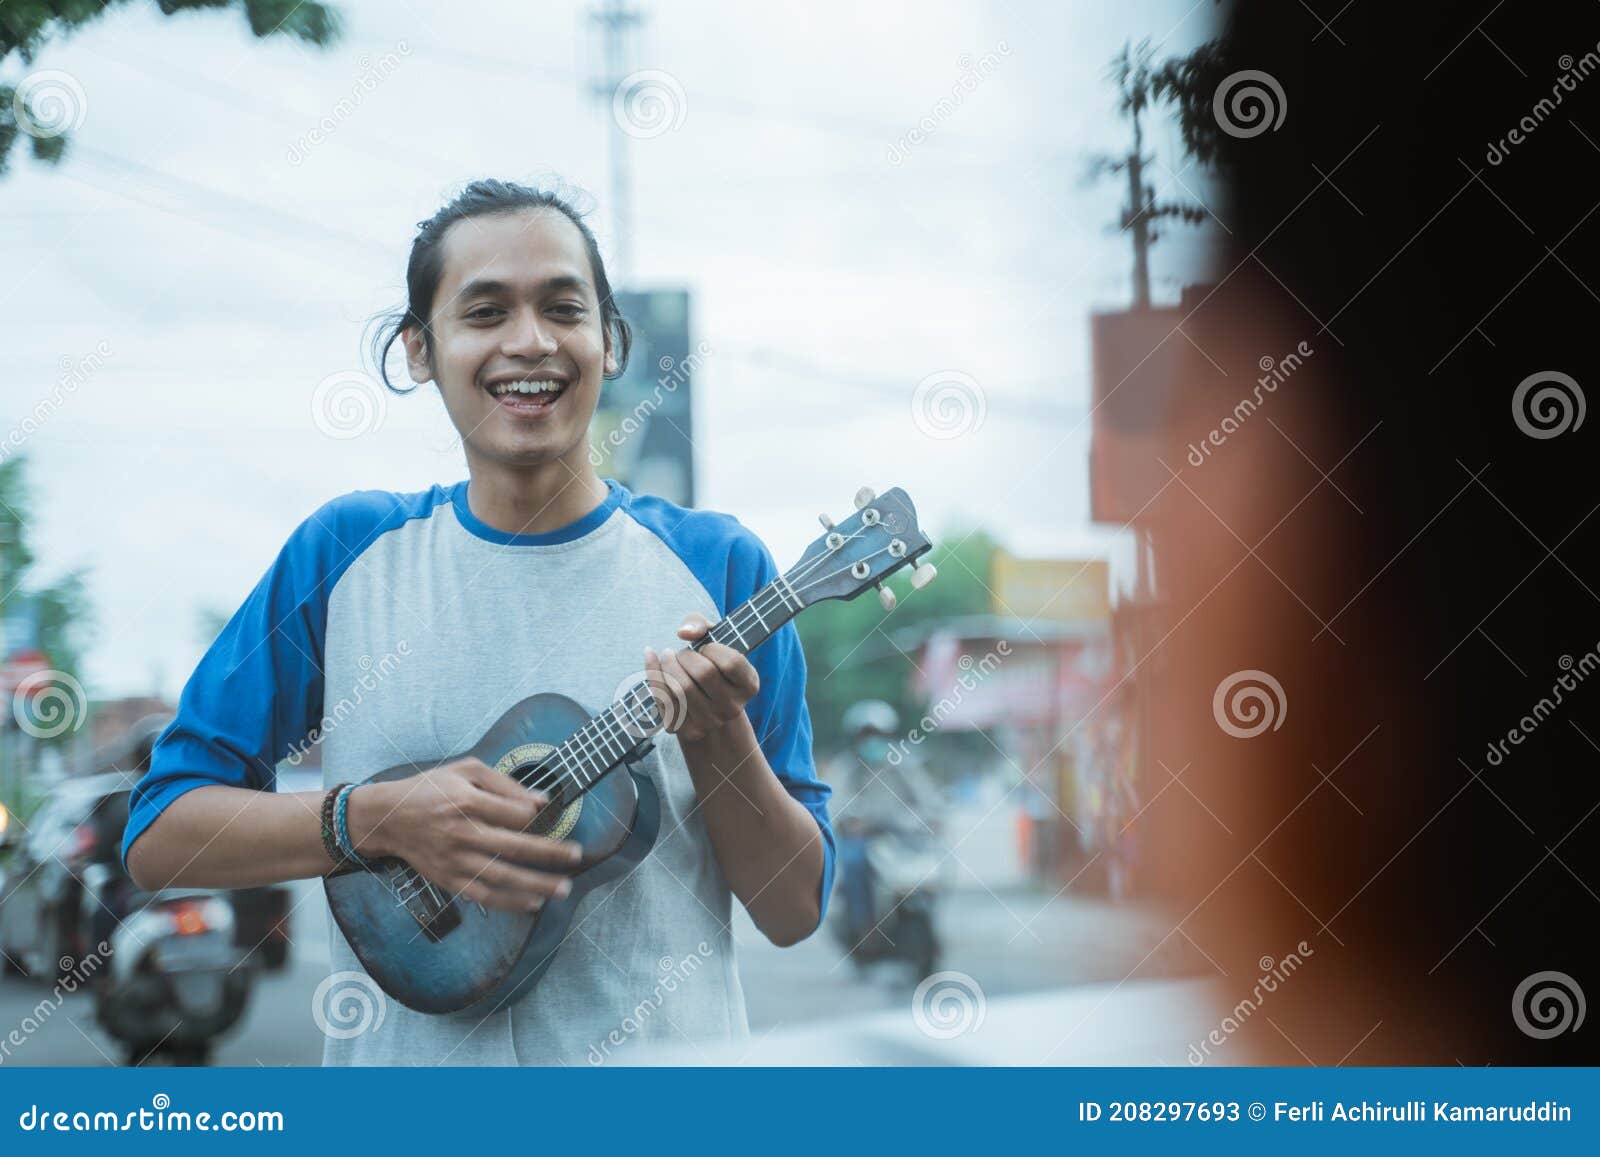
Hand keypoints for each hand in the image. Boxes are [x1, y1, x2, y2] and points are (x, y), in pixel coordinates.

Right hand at [345, 757, 582, 913]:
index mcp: (466, 801)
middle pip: (513, 846)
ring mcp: (454, 860)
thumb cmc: (430, 789)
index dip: (538, 816)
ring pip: (501, 877)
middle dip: (549, 854)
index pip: (513, 813)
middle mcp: (461, 832)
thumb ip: (504, 783)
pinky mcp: (448, 879)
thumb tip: (541, 801)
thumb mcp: (465, 770)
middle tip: (577, 857)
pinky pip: (483, 895)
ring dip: (535, 885)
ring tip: (563, 888)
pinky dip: (509, 902)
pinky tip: (532, 903)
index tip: (555, 817)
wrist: (387, 818)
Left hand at [643, 613, 760, 741]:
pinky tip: (651, 658)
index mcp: (749, 685)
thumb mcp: (713, 639)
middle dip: (686, 655)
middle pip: (703, 673)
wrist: (704, 704)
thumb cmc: (710, 663)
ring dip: (668, 664)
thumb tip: (684, 632)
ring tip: (669, 656)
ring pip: (680, 688)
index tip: (705, 647)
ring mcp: (710, 722)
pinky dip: (653, 673)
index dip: (712, 648)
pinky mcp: (687, 730)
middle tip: (682, 653)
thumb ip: (700, 624)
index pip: (731, 662)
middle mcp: (733, 708)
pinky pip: (663, 699)